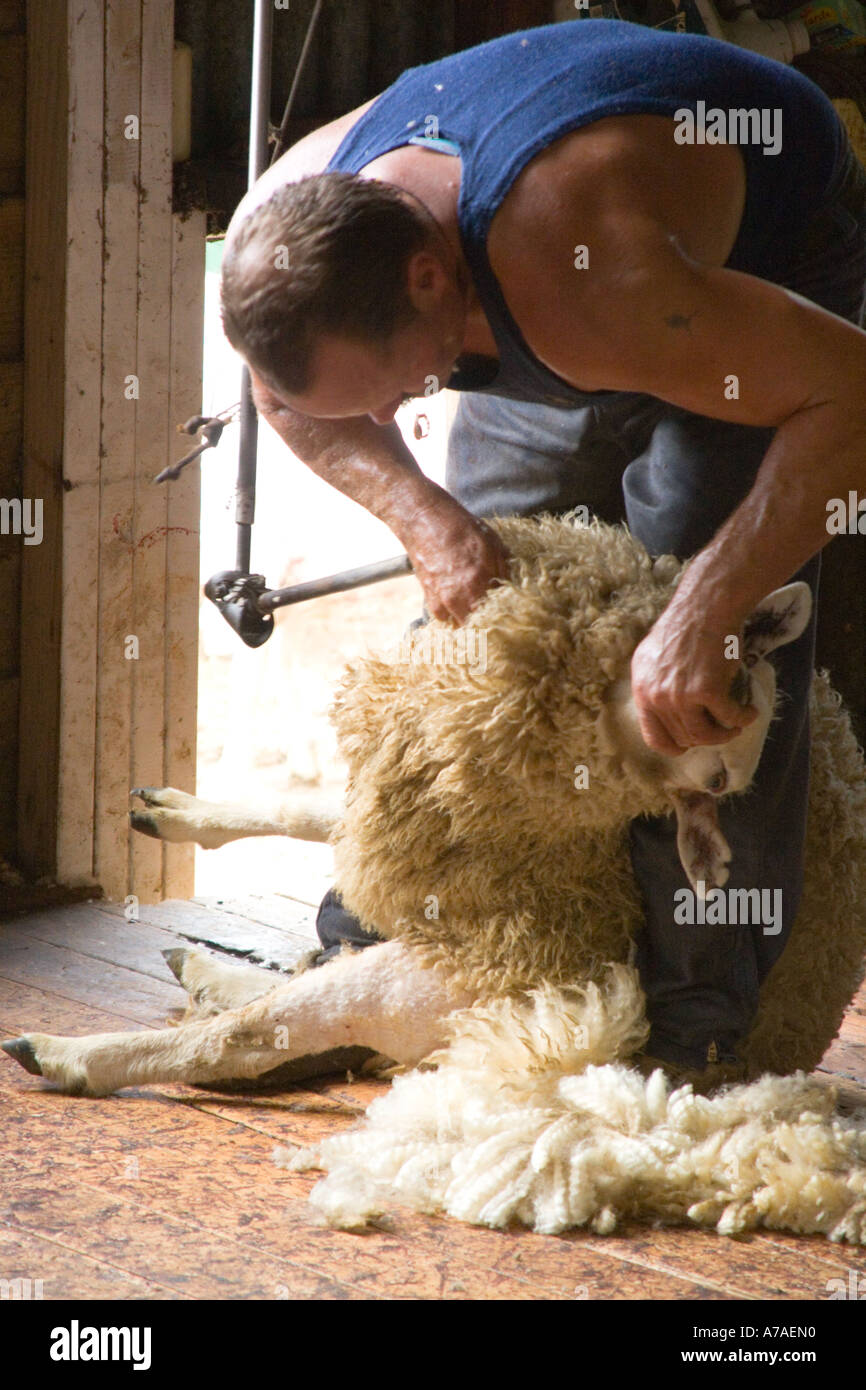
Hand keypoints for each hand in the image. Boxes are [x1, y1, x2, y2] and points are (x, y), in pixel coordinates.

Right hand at [403, 500, 510, 623]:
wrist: (424, 520)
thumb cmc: (460, 528)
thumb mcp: (492, 544)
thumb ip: (503, 571)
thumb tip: (511, 589)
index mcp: (478, 583)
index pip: (497, 616)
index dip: (505, 619)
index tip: (511, 618)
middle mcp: (459, 597)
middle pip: (478, 627)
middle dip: (488, 625)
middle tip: (496, 619)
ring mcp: (442, 601)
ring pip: (461, 625)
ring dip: (471, 622)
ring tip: (478, 614)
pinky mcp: (430, 598)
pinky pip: (445, 618)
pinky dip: (453, 616)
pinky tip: (459, 605)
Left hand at [630, 599, 757, 755]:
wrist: (706, 605)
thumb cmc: (687, 626)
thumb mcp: (655, 656)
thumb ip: (657, 684)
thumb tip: (667, 711)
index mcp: (641, 688)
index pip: (653, 737)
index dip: (674, 746)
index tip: (690, 745)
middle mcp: (656, 696)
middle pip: (683, 737)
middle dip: (706, 737)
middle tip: (721, 727)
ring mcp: (679, 696)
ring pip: (705, 735)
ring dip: (725, 734)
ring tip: (737, 724)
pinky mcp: (707, 691)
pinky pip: (729, 718)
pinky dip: (743, 718)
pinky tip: (750, 712)